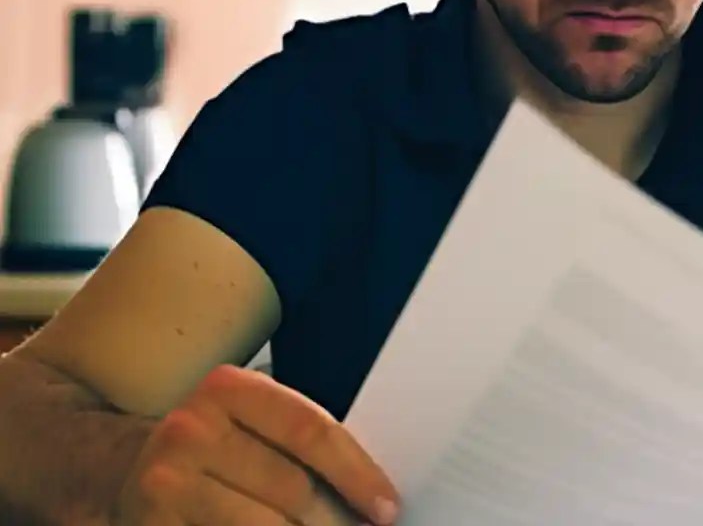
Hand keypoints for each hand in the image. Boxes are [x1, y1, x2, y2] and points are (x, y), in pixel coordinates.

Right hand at [111, 365, 400, 524]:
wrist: (114, 470)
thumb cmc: (210, 448)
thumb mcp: (248, 423)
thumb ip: (300, 440)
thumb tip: (372, 490)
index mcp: (228, 389)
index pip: (310, 429)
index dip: (357, 472)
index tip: (388, 506)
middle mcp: (192, 429)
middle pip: (293, 489)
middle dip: (338, 520)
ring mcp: (166, 483)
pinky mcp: (153, 525)